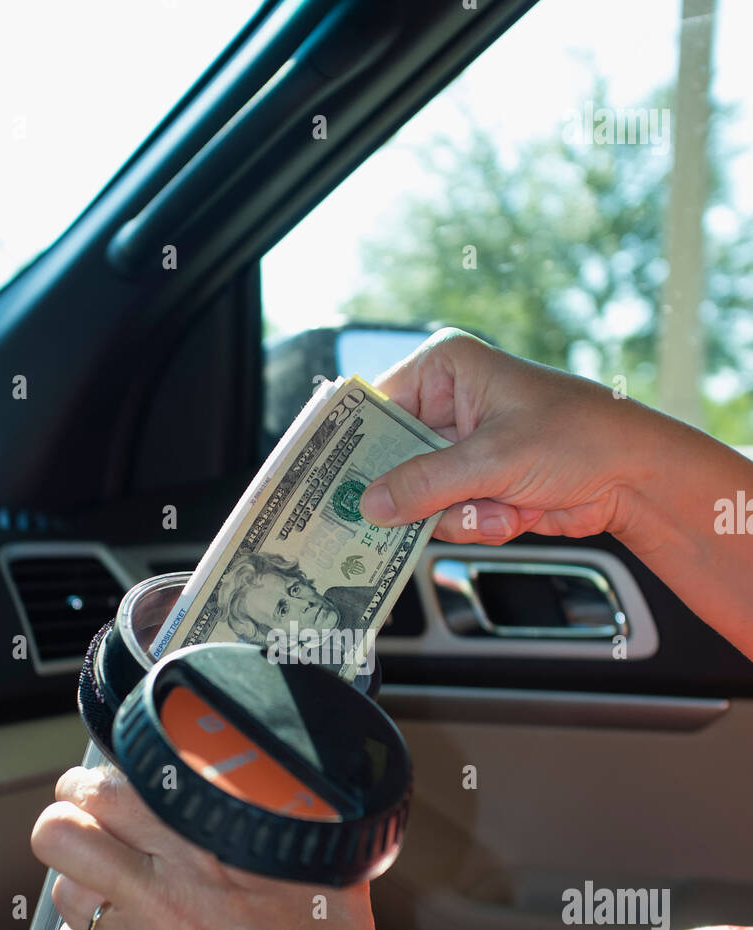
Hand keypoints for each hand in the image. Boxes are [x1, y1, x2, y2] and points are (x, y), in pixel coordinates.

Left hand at [30, 765, 387, 929]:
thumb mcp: (310, 847)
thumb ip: (273, 804)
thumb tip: (252, 770)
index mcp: (199, 848)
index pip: (107, 793)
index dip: (94, 781)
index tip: (105, 784)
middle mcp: (159, 893)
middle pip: (60, 837)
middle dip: (67, 819)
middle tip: (89, 821)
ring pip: (63, 893)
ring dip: (80, 878)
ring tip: (108, 876)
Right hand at [361, 327, 660, 550]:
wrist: (634, 476)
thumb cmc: (577, 438)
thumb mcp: (493, 459)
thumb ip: (426, 483)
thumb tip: (370, 504)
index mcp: (444, 369)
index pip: (375, 408)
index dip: (352, 449)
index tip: (329, 484)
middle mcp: (447, 404)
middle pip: (393, 462)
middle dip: (422, 496)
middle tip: (428, 511)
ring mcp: (461, 449)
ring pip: (421, 500)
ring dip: (462, 515)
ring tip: (502, 507)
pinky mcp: (477, 485)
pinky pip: (450, 517)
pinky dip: (481, 524)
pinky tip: (516, 514)